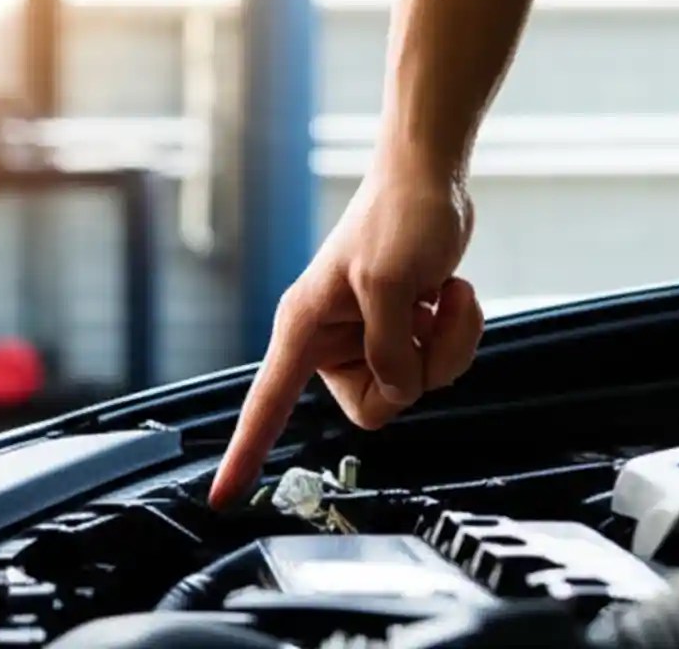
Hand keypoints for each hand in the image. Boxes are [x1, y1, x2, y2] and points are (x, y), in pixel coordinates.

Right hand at [208, 142, 484, 509]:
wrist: (429, 181)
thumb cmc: (396, 217)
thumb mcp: (388, 282)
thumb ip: (388, 348)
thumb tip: (397, 389)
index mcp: (304, 329)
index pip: (266, 403)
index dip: (246, 451)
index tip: (223, 497)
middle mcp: (331, 342)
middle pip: (376, 406)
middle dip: (416, 369)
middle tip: (420, 322)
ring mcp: (368, 341)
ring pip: (415, 386)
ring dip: (445, 343)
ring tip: (440, 296)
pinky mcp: (400, 334)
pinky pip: (436, 365)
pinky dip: (455, 332)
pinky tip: (447, 294)